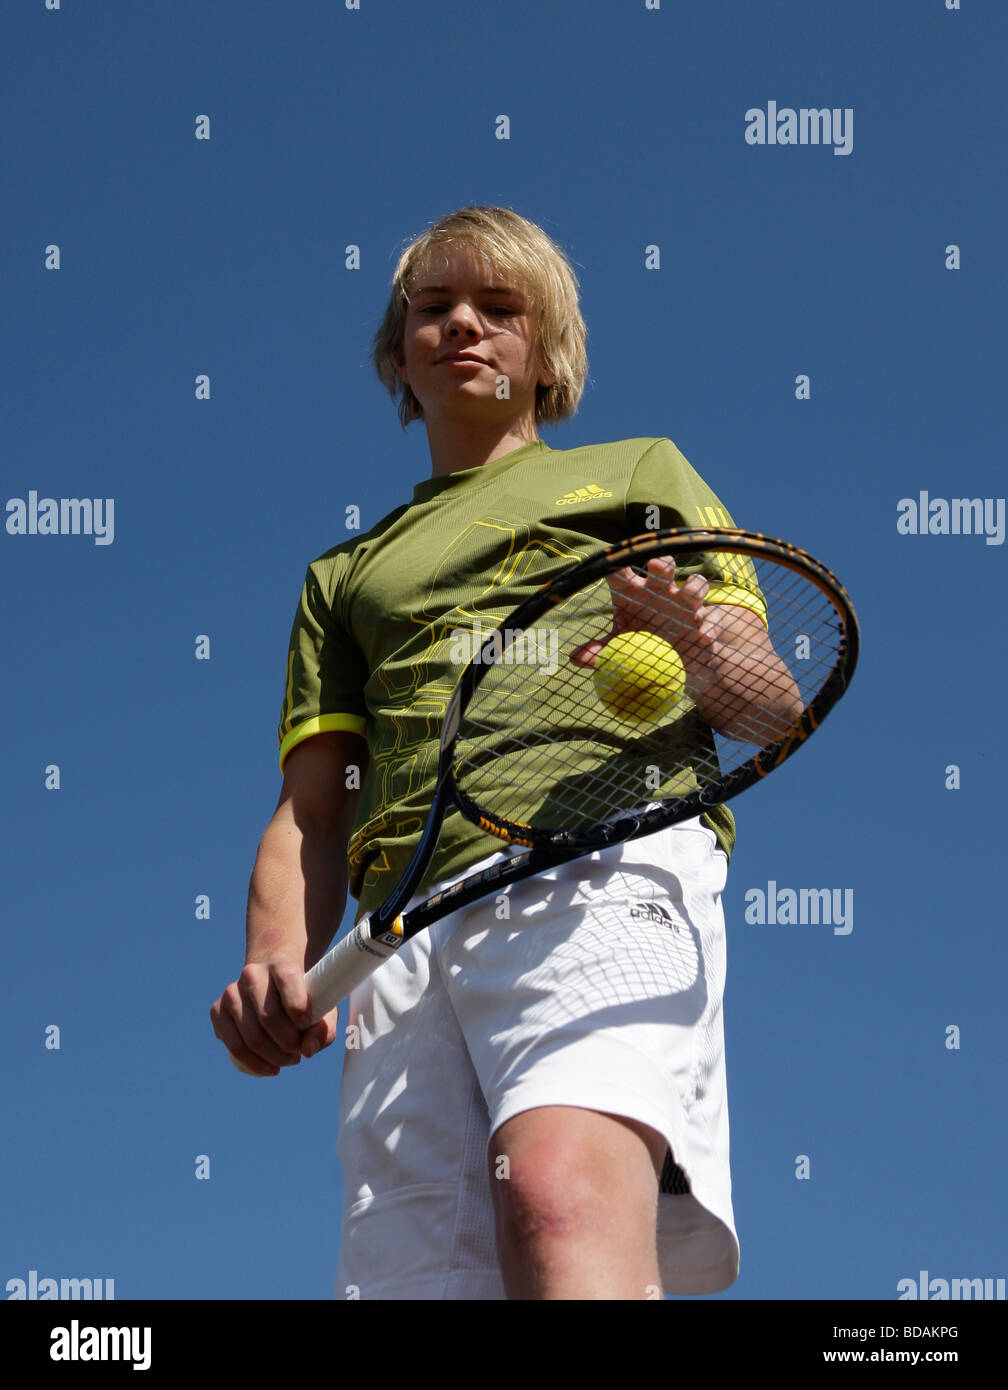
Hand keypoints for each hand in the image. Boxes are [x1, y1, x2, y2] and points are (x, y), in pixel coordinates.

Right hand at [210, 956, 338, 1076]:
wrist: (273, 980)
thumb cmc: (303, 996)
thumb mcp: (322, 1006)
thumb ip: (324, 1029)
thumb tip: (307, 1050)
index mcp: (281, 962)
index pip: (287, 980)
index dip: (299, 1007)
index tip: (307, 1024)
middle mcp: (252, 973)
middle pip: (269, 1016)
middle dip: (289, 1043)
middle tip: (299, 1051)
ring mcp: (232, 992)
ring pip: (252, 1037)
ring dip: (275, 1058)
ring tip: (289, 1059)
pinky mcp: (218, 1010)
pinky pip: (234, 1047)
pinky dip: (256, 1064)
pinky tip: (271, 1066)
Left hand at [570, 556, 718, 670]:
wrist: (677, 664)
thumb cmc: (640, 645)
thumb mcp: (619, 648)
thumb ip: (599, 652)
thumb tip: (574, 659)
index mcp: (633, 591)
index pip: (621, 573)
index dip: (617, 564)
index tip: (612, 563)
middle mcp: (661, 591)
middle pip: (663, 568)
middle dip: (662, 564)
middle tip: (657, 566)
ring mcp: (687, 603)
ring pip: (696, 586)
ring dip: (695, 588)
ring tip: (691, 597)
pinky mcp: (707, 620)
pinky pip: (712, 620)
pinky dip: (710, 627)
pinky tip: (705, 636)